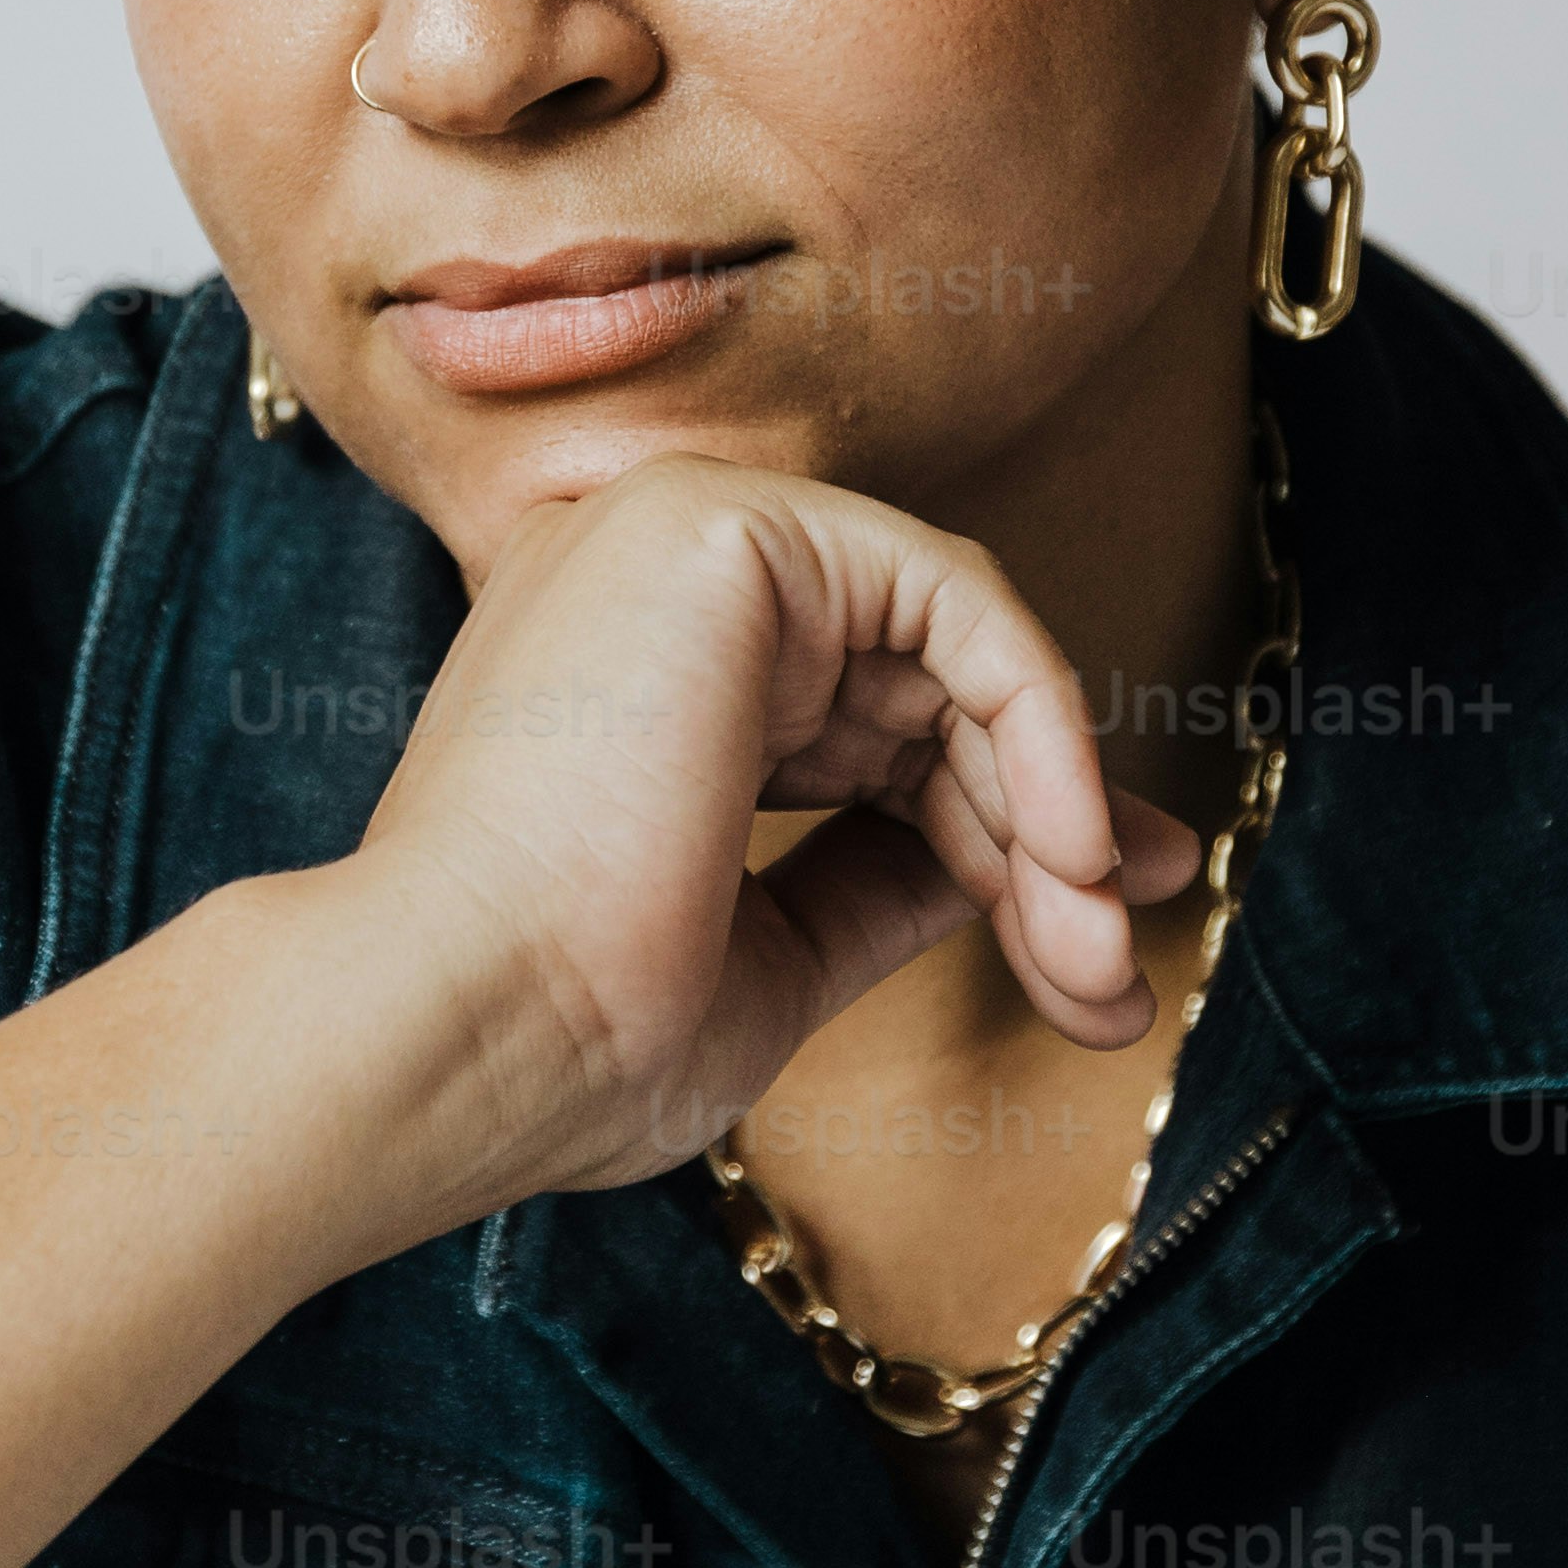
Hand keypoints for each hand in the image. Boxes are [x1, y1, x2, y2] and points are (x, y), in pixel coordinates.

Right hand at [334, 454, 1200, 1218]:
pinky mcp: (721, 528)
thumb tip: (1046, 871)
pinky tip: (1063, 858)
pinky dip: (1040, 723)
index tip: (1099, 963)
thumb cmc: (563, 1038)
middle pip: (923, 687)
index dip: (1003, 836)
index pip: (868, 728)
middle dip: (1048, 838)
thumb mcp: (772, 958)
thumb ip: (884, 882)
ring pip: (951, 642)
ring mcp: (673, 538)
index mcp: (630, 682)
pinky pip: (954, 601)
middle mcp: (643, 588)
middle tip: (1119, 983)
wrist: (449, 1039)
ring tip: (1093, 962)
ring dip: (1053, 806)